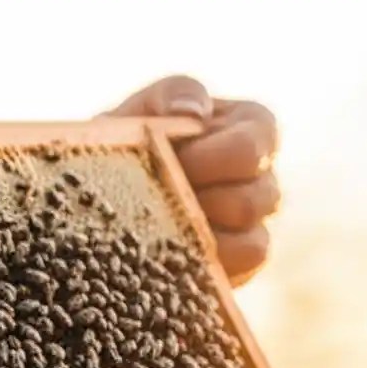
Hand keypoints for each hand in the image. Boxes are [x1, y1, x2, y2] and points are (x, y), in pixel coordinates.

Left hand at [108, 75, 278, 284]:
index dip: (212, 157)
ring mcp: (254, 227)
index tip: (174, 158)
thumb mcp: (144, 111)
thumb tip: (194, 111)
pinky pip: (238, 274)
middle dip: (202, 199)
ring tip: (162, 224)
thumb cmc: (131, 145)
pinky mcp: (238, 267)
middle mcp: (263, 179)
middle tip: (161, 195)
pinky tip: (171, 253)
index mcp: (252, 129)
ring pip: (254, 243)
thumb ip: (172, 94)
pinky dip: (204, 265)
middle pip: (257, 199)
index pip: (255, 144)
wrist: (103, 195)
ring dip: (201, 235)